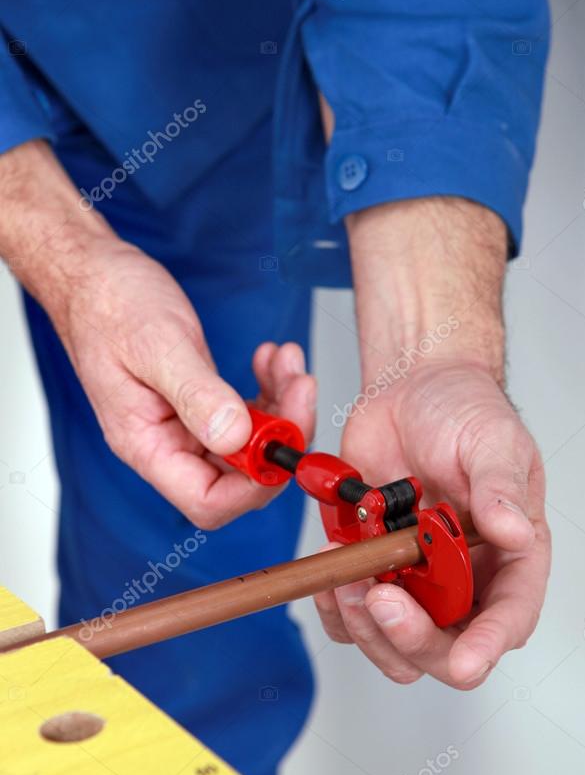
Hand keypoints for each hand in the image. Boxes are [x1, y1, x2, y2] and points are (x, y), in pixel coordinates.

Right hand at [52, 242, 315, 527]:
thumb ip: (196, 394)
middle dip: (280, 435)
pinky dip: (267, 390)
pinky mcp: (199, 403)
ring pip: (249, 442)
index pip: (207, 501)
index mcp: (145, 445)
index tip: (285, 441)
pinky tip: (270, 360)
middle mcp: (166, 444)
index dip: (254, 485)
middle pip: (238, 476)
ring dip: (279, 406)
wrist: (94, 273)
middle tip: (300, 387)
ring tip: (288, 363)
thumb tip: (235, 437)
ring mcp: (183, 426)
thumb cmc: (109, 304)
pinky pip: (244, 414)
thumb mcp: (157, 345)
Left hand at [314, 360, 549, 687]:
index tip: (462, 661)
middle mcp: (465, 583)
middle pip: (446, 650)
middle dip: (411, 637)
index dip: (486, 647)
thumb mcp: (493, 441)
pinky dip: (335, 608)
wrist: (411, 389)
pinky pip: (350, 621)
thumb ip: (500, 488)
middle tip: (382, 597)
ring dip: (366, 627)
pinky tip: (332, 572)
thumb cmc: (464, 412)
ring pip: (393, 649)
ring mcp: (416, 584)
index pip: (508, 620)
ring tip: (350, 575)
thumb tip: (515, 531)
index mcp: (510, 559)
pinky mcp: (372, 574)